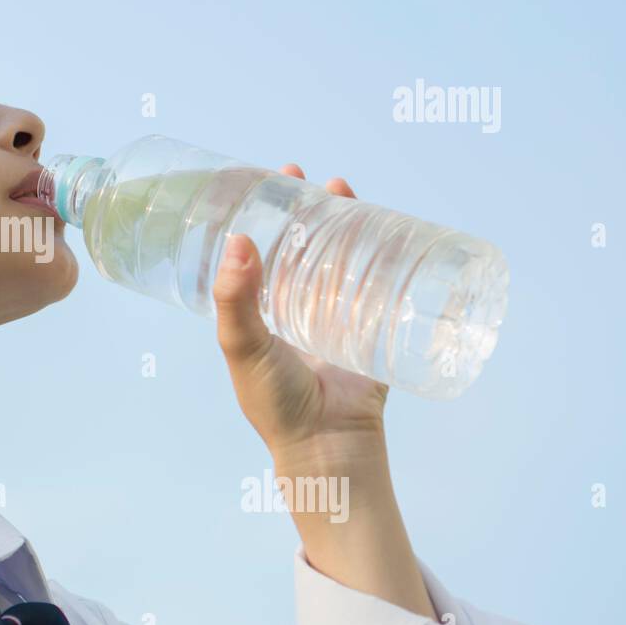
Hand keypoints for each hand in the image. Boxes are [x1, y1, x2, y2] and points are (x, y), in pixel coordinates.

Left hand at [212, 164, 388, 475]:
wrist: (327, 446)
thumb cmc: (275, 402)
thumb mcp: (242, 347)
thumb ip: (235, 300)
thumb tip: (237, 241)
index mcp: (260, 309)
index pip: (260, 250)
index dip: (263, 216)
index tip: (267, 182)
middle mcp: (295, 306)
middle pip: (302, 244)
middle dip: (307, 208)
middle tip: (308, 178)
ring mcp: (335, 314)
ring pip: (341, 256)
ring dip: (345, 221)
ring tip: (343, 190)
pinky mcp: (371, 327)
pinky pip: (381, 284)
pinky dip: (386, 255)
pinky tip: (390, 228)